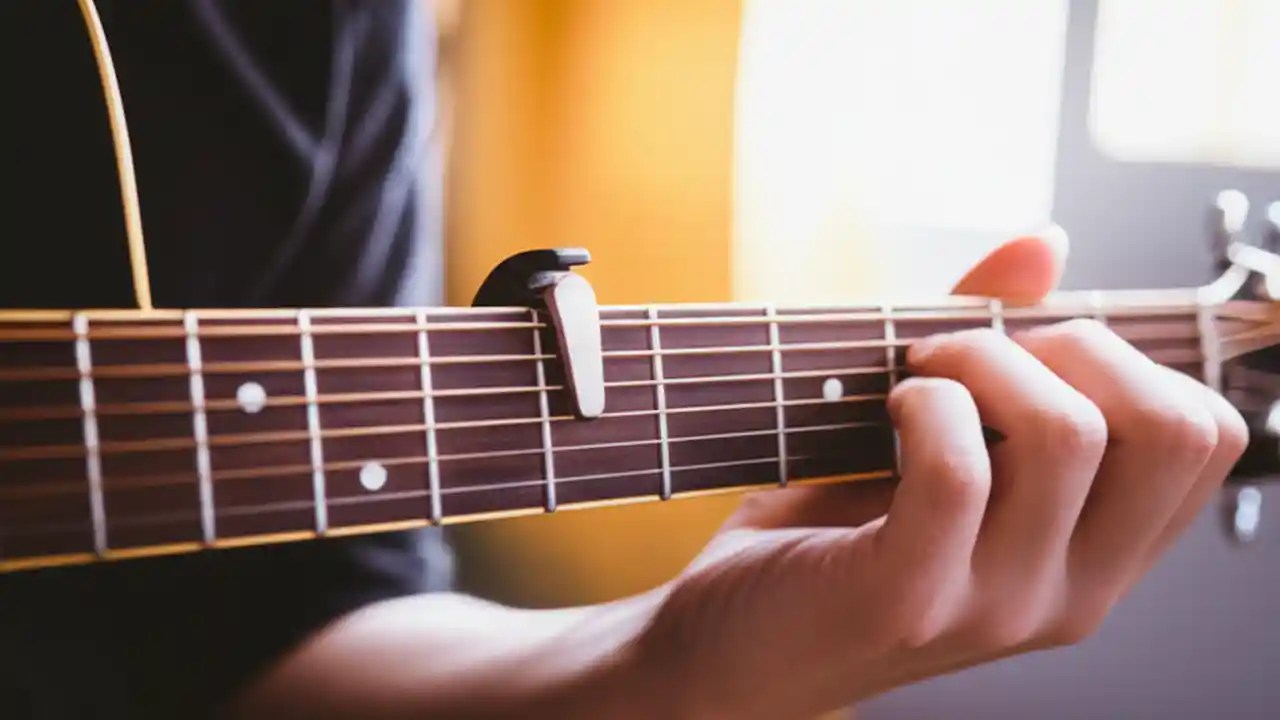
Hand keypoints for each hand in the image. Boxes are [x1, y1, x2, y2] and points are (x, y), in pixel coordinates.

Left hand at [620, 227, 1248, 718]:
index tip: (1036, 354)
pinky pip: (955, 468)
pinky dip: (921, 405)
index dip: (1133, 364)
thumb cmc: (833, 539)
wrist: (728, 646)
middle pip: (1170, 428)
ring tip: (918, 373)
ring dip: (980, 359)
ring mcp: (995, 607)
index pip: (1207, 440)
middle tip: (977, 351)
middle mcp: (1069, 594)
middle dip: (1076, 345)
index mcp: (1094, 557)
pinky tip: (884, 411)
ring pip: (1064, 433)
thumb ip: (999, 350)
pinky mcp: (907, 598)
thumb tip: (1044, 243)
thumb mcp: (937, 446)